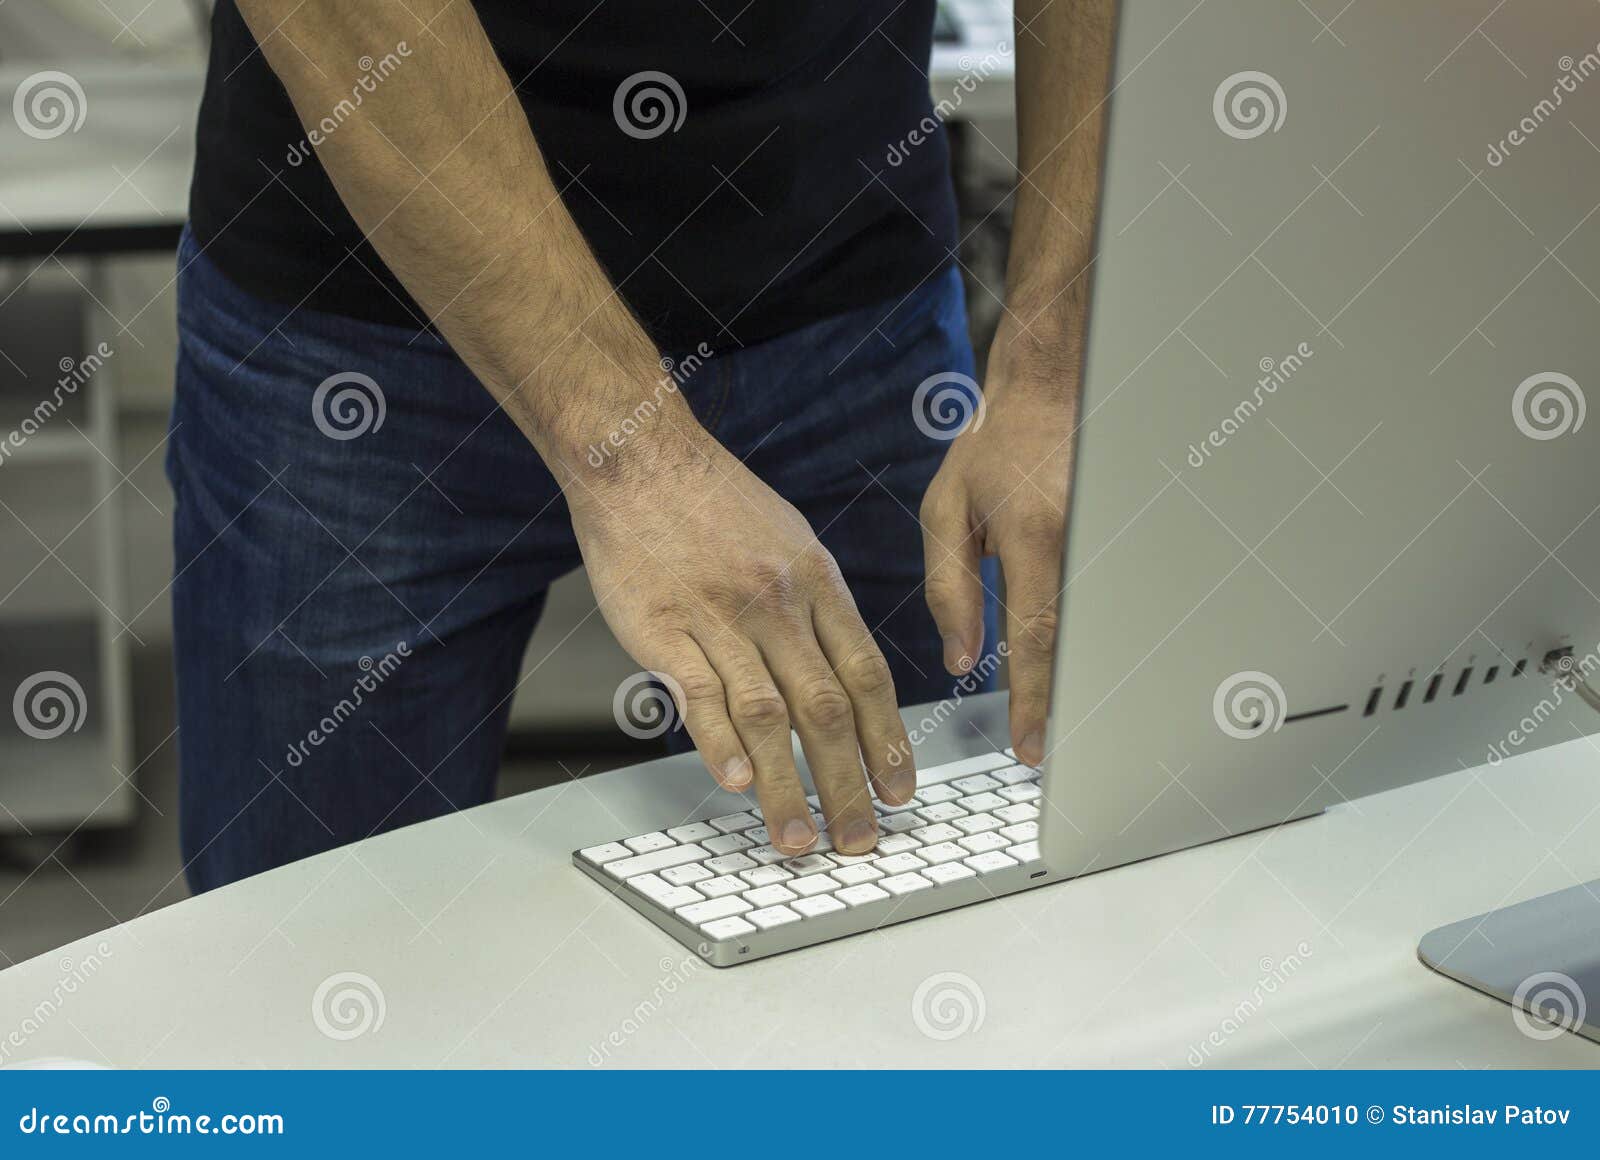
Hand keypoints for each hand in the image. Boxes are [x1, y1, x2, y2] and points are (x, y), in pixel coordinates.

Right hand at [566, 426, 915, 856]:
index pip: (866, 675)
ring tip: (797, 839)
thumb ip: (816, 607)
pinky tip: (737, 783)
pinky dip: (720, 743)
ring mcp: (719, 615)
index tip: (899, 790)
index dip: (887, 740)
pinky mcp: (662, 626)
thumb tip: (841, 673)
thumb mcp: (790, 539)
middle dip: (849, 783)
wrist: (639, 456)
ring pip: (767, 714)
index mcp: (816, 582)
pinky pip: (699, 693)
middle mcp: (777, 602)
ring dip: (787, 786)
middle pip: (826, 707)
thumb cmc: (711, 500)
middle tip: (860, 838)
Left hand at [920, 353, 1076, 767]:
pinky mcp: (1127, 539)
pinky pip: (1110, 604)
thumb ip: (949, 588)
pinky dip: (1096, 641)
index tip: (1031, 745)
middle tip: (1051, 749)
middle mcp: (1081, 541)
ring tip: (1068, 724)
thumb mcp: (948, 510)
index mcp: (1033, 536)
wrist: (1056, 392)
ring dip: (1082, 677)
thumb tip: (959, 658)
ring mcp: (1112, 539)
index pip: (1035, 636)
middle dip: (1064, 703)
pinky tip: (1082, 670)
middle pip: (1077, 643)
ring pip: (1099, 628)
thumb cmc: (995, 450)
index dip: (1032, 698)